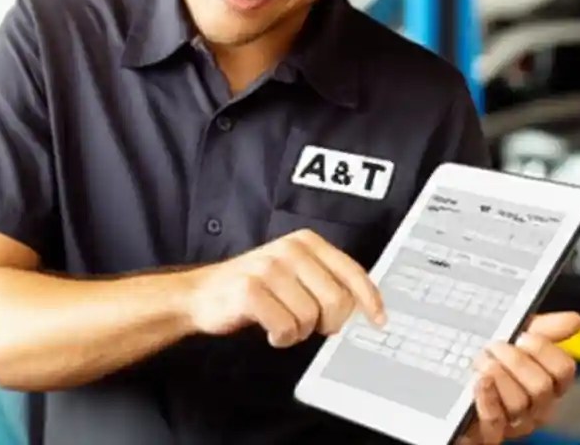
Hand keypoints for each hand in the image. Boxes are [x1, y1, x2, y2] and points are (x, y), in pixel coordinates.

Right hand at [185, 228, 385, 347]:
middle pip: (336, 300)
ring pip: (310, 318)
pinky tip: (269, 329)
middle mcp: (289, 250)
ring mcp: (269, 268)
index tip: (378, 320)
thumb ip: (324, 281)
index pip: (351, 271)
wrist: (201, 293)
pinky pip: (285, 328)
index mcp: (306, 242)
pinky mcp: (251, 290)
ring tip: (283, 322)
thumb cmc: (253, 287)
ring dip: (299, 332)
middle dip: (328, 323)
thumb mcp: (292, 272)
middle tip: (312, 326)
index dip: (369, 299)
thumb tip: (361, 308)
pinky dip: (281, 338)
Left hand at [455, 311, 579, 444]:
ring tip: (480, 363)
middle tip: (494, 347)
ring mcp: (515, 424)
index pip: (564, 369)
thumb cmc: (487, 367)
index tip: (522, 336)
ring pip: (520, 403)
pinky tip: (479, 381)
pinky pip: (495, 421)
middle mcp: (537, 408)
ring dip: (496, 375)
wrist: (450, 392)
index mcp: (548, 384)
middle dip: (515, 361)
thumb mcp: (513, 341)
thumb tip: (574, 320)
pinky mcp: (490, 435)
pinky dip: (487, 397)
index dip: (543, 349)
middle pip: (541, 386)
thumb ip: (542, 330)